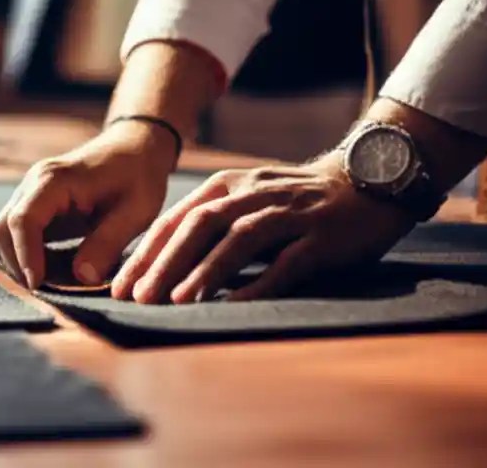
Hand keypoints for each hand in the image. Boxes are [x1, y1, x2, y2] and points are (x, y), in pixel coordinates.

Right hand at [0, 120, 176, 288]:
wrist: (134, 147)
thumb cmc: (137, 176)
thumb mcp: (135, 212)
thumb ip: (107, 244)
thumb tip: (82, 278)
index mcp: (54, 181)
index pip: (23, 221)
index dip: (26, 256)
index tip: (39, 284)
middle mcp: (33, 183)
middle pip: (3, 229)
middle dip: (18, 264)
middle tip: (49, 290)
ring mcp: (30, 192)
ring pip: (4, 233)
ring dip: (20, 260)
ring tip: (55, 281)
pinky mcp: (34, 203)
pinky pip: (18, 232)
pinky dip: (28, 253)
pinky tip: (56, 267)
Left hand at [111, 155, 415, 303]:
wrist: (367, 181)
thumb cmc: (295, 201)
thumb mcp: (246, 199)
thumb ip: (209, 223)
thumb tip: (158, 262)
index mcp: (228, 185)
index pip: (176, 218)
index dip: (145, 252)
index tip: (119, 285)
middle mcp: (253, 194)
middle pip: (199, 225)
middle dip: (165, 262)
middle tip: (139, 297)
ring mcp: (289, 212)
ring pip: (238, 239)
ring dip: (205, 271)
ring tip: (177, 300)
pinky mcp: (321, 235)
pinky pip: (286, 262)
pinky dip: (259, 283)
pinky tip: (235, 305)